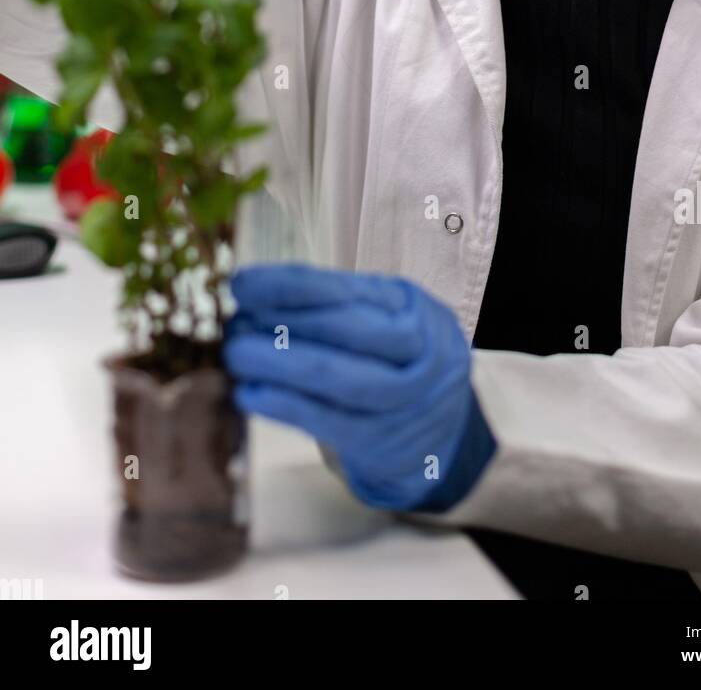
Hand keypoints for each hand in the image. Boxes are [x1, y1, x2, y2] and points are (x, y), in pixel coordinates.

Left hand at [224, 263, 496, 510]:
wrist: (442, 431)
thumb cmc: (395, 360)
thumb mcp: (384, 319)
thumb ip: (333, 307)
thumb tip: (253, 301)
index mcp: (410, 306)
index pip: (346, 291)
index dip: (289, 286)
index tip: (241, 284)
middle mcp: (417, 348)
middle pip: (347, 330)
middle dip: (284, 322)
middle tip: (235, 323)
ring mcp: (405, 397)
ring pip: (340, 377)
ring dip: (280, 364)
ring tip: (236, 354)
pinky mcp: (383, 440)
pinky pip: (330, 422)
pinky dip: (286, 405)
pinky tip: (250, 393)